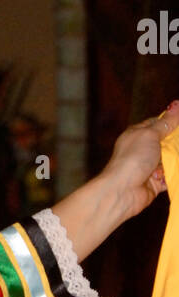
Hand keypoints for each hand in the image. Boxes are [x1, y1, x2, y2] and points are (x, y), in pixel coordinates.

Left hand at [101, 101, 178, 220]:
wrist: (122, 191)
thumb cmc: (133, 158)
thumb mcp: (150, 134)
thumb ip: (165, 123)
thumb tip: (177, 104)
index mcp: (137, 134)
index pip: (156, 123)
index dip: (171, 121)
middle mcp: (142, 150)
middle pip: (166, 142)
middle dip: (176, 143)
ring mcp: (148, 167)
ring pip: (169, 160)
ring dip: (175, 160)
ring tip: (174, 159)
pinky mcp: (154, 182)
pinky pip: (169, 177)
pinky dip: (173, 175)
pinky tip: (174, 171)